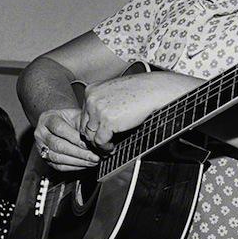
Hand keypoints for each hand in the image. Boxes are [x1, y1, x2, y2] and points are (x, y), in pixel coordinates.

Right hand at [35, 107, 101, 171]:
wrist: (62, 123)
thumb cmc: (71, 119)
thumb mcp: (77, 116)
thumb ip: (84, 125)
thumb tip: (97, 138)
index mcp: (47, 119)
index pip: (59, 128)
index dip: (74, 137)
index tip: (89, 143)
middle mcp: (40, 133)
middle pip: (58, 145)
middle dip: (78, 152)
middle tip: (94, 156)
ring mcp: (40, 147)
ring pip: (57, 157)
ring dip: (77, 161)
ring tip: (92, 161)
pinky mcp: (45, 159)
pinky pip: (58, 166)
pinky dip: (73, 167)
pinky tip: (85, 164)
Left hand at [79, 72, 195, 150]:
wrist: (154, 90)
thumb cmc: (140, 90)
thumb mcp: (115, 92)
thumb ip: (103, 103)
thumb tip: (99, 121)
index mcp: (92, 91)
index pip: (83, 115)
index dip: (92, 127)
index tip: (99, 134)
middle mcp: (91, 99)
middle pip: (84, 126)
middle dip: (93, 137)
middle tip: (103, 144)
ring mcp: (98, 110)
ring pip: (90, 136)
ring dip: (98, 145)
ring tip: (108, 148)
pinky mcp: (107, 121)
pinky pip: (100, 141)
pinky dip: (105, 148)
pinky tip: (112, 148)